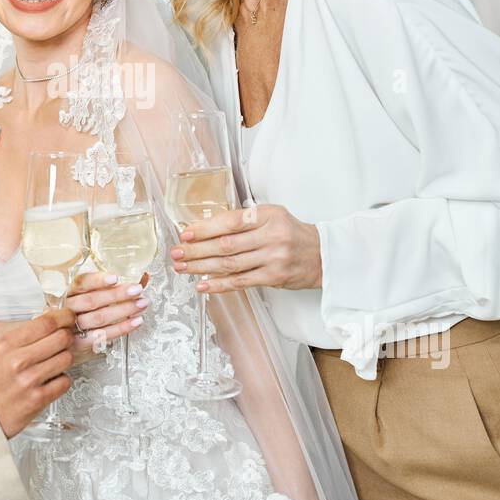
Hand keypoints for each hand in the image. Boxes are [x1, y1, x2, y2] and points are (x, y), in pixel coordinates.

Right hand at [0, 308, 75, 438]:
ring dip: (64, 359)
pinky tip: (50, 381)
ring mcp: (29, 381)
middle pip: (61, 338)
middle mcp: (18, 361)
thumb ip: (23, 336)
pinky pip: (65, 381)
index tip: (69, 316)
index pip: (45, 323)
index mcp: (6, 345)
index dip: (63, 317)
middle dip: (66, 338)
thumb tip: (53, 322)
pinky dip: (61, 380)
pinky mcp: (38, 399)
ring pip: (66, 358)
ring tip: (53, 363)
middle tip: (63, 341)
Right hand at [66, 270, 147, 362]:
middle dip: (117, 295)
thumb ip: (107, 286)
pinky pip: (102, 335)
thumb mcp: (87, 294)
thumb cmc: (80, 311)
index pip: (81, 283)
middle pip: (91, 301)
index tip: (115, 278)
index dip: (98, 280)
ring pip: (98, 318)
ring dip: (123, 310)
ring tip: (142, 304)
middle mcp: (68, 308)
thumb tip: (141, 278)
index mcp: (69, 292)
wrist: (62, 338)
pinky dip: (121, 328)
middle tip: (137, 290)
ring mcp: (73, 327)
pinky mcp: (80, 343)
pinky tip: (136, 322)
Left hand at [169, 204, 321, 293]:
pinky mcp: (274, 277)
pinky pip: (240, 282)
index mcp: (268, 215)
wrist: (322, 254)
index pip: (230, 221)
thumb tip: (205, 228)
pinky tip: (202, 284)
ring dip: (202, 267)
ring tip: (183, 268)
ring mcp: (273, 258)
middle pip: (226, 244)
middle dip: (196, 250)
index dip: (204, 229)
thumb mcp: (272, 216)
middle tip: (177, 253)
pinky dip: (219, 284)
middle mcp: (271, 235)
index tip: (185, 234)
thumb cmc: (291, 233)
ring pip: (230, 264)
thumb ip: (244, 220)